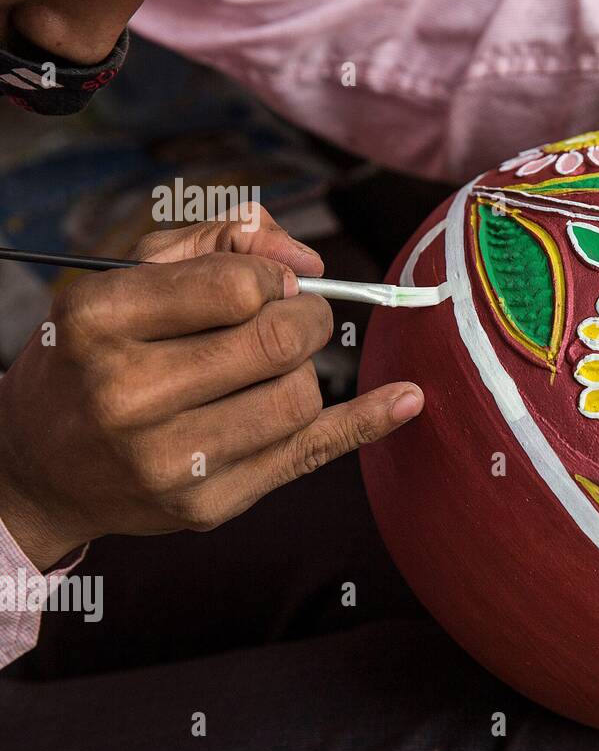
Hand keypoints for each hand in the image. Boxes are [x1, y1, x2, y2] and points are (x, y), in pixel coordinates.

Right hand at [0, 209, 423, 569]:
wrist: (40, 467)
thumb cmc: (95, 356)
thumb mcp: (127, 278)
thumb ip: (216, 243)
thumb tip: (305, 258)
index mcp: (97, 321)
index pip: (236, 285)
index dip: (274, 278)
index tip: (270, 285)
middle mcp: (126, 394)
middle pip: (278, 342)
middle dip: (308, 318)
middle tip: (298, 317)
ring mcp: (166, 461)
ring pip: (299, 398)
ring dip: (305, 372)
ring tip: (271, 368)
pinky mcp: (206, 507)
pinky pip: (310, 455)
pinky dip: (366, 422)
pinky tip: (407, 400)